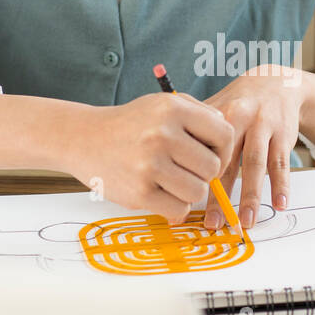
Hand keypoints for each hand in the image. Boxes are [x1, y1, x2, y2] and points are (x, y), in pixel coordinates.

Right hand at [62, 94, 235, 221]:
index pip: (224, 135)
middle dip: (205, 173)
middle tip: (187, 170)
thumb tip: (231, 141)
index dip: (223, 150)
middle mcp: (162, 135)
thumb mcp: (164, 104)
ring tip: (172, 181)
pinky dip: (175, 208)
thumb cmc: (131, 124)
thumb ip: (200, 115)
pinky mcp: (138, 193)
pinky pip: (178, 210)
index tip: (210, 155)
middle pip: (212, 168)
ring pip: (198, 192)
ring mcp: (149, 165)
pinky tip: (161, 194)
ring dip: (190, 191)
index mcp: (173, 110)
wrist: (83, 138)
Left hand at [200, 64, 309, 230]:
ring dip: (252, 196)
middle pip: (229, 162)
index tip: (188, 203)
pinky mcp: (284, 135)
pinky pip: (281, 164)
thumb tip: (165, 165)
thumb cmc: (237, 102)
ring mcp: (264, 127)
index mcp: (218, 115)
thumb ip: (193, 132)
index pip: (204, 152)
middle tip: (214, 223)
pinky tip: (280, 204)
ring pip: (256, 165)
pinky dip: (281, 185)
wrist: (275, 82)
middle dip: (221, 195)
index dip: (197, 178)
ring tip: (247, 221)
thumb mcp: (214, 107)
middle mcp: (241, 119)